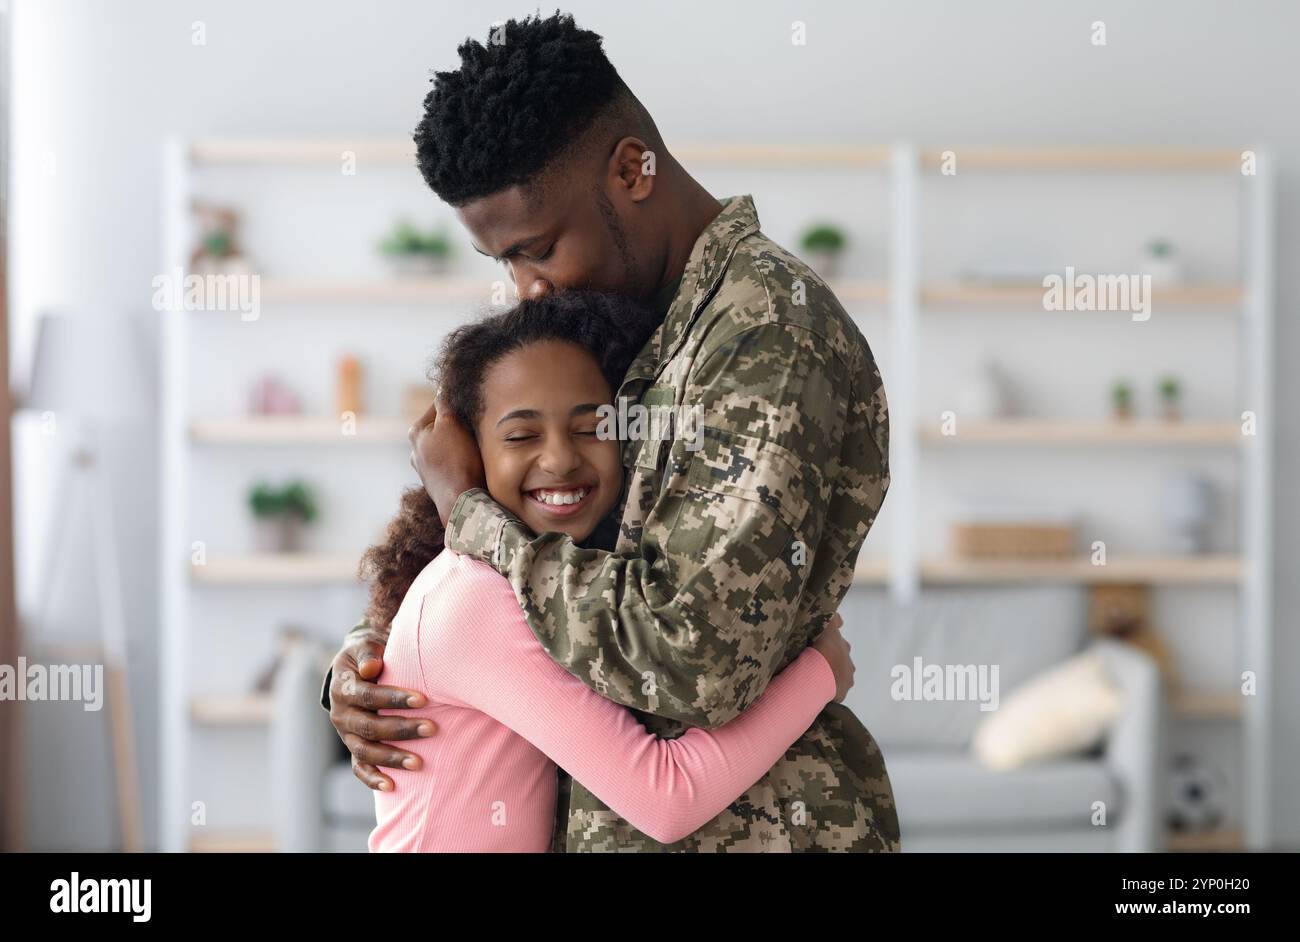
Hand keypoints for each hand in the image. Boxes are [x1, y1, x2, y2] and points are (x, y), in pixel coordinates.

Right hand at [327, 622, 435, 790]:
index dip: (394, 699)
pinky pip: (359, 767)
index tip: (423, 699)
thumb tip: (373, 668)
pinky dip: (373, 778)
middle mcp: (341, 714)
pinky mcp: (354, 747)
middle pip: (370, 727)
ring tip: (419, 763)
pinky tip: (392, 786)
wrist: (357, 666)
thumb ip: (369, 653)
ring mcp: (347, 734)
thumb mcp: (364, 646)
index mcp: (343, 688)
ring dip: (392, 758)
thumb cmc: (369, 654)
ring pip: (366, 751)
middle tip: (432, 729)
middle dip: (402, 729)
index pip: (369, 696)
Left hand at [408, 391, 485, 523]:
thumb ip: (446, 402)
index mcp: (416, 432)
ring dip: (463, 441)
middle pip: (444, 425)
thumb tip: (444, 384)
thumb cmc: (457, 462)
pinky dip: (463, 458)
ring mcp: (426, 467)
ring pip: (449, 443)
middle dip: (460, 423)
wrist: (463, 503)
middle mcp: (416, 450)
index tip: (474, 404)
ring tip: (478, 445)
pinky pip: (453, 460)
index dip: (459, 401)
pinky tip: (474, 462)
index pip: (439, 403)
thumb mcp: (451, 424)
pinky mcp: (439, 481)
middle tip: (479, 425)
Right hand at [811, 613, 853, 702]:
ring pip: (840, 676)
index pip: (841, 643)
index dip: (833, 643)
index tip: (825, 644)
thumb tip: (840, 618)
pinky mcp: (841, 693)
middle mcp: (849, 663)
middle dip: (833, 660)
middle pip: (842, 660)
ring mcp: (846, 679)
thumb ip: (834, 620)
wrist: (819, 673)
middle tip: (819, 660)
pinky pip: (835, 691)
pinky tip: (819, 687)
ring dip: (831, 674)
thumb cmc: (822, 649)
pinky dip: (829, 688)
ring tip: (818, 675)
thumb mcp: (827, 627)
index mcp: (845, 647)